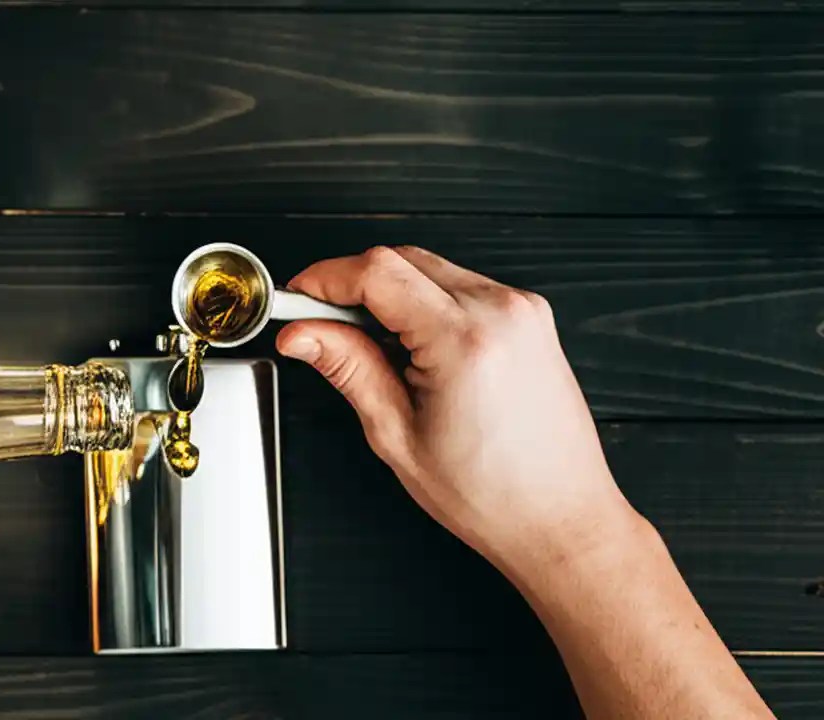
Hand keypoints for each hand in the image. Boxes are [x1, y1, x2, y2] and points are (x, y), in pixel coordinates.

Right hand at [276, 246, 640, 572]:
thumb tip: (302, 334)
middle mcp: (501, 311)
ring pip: (430, 269)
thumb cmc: (490, 495)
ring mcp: (523, 310)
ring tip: (376, 354)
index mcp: (464, 340)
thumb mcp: (396, 435)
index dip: (325, 278)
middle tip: (322, 328)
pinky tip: (415, 350)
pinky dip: (424, 302)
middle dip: (352, 285)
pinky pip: (461, 286)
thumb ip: (347, 368)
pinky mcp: (531, 317)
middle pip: (401, 258)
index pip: (377, 272)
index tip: (297, 299)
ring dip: (389, 294)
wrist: (562, 518)